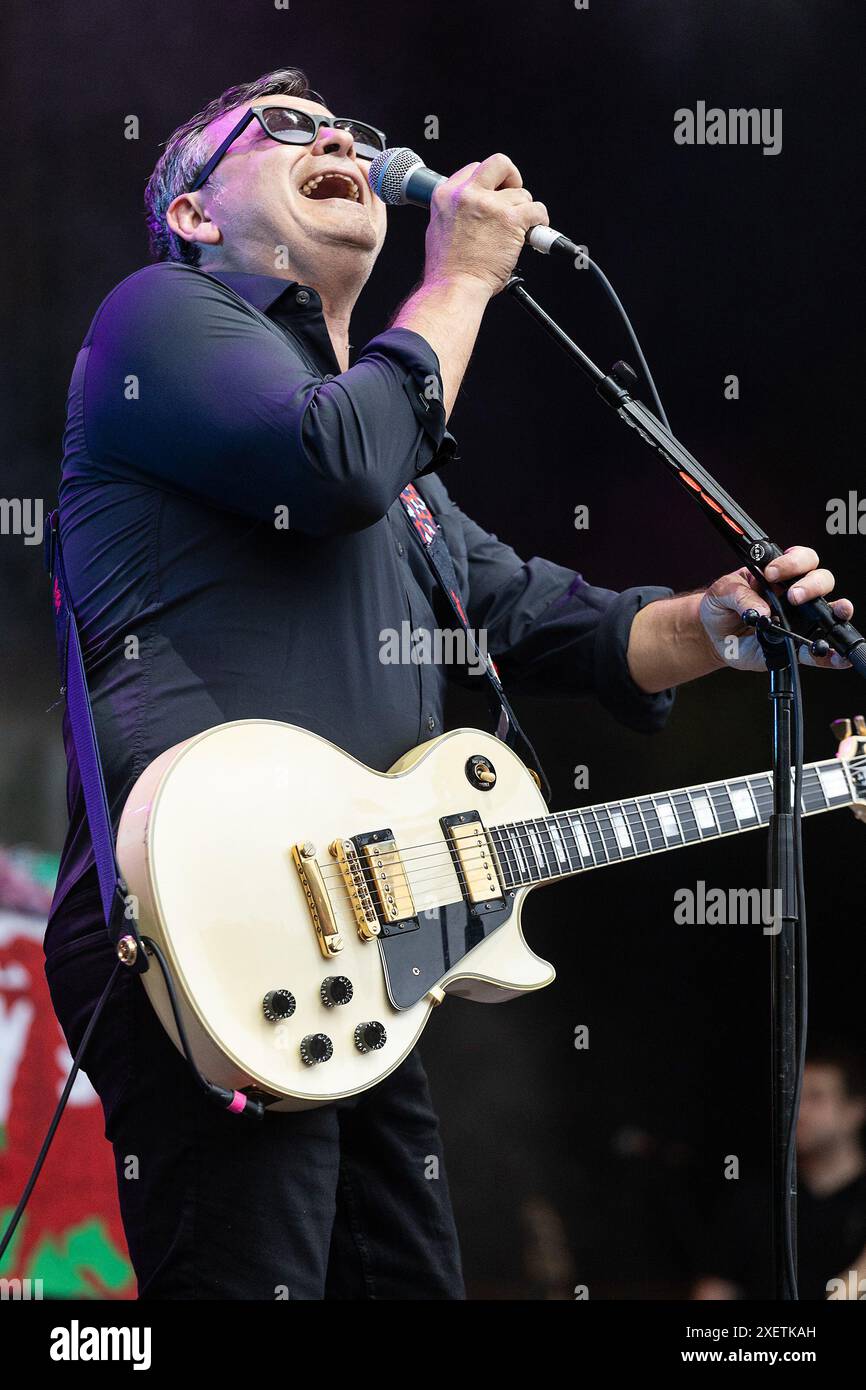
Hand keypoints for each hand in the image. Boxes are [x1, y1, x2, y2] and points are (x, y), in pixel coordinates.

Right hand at [422, 153, 548, 297]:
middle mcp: (467, 194)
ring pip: (521, 194)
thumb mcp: (438, 228)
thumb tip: (473, 207)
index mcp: (446, 194)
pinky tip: (534, 233)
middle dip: (511, 177)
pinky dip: (540, 221)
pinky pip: (536, 210)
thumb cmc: (447, 269)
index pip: (474, 169)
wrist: (454, 288)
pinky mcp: (510, 220)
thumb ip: (456, 211)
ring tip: (517, 232)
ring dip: (523, 212)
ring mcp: (490, 205)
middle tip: (514, 196)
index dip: (489, 182)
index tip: (495, 194)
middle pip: (499, 164)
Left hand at [699, 546, 853, 671]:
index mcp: (779, 576)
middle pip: (821, 580)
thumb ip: (739, 595)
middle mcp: (794, 595)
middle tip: (793, 596)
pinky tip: (836, 656)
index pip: (800, 559)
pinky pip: (817, 652)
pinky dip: (830, 655)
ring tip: (828, 615)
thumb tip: (760, 611)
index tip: (772, 573)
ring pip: (828, 612)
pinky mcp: (794, 646)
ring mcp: (799, 620)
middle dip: (812, 585)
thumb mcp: (722, 592)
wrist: (712, 636)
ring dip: (835, 611)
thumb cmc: (720, 607)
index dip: (792, 562)